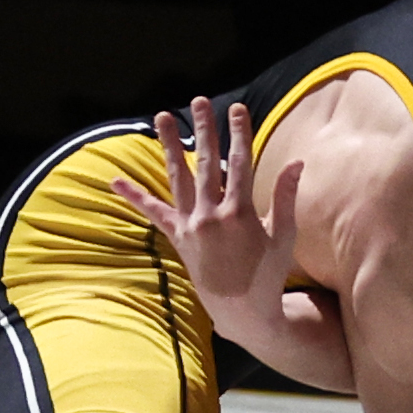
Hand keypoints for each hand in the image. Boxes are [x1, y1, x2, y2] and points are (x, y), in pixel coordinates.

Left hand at [111, 98, 302, 340]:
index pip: (240, 163)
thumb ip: (285, 197)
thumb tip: (296, 162)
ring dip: (170, 145)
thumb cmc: (268, 274)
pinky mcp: (178, 237)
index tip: (237, 108)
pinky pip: (154, 213)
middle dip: (204, 129)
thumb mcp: (283, 236)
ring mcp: (191, 226)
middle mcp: (211, 216)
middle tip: (199, 100)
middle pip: (206, 162)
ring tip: (162, 117)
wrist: (241, 312)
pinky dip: (135, 197)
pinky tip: (115, 181)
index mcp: (240, 214)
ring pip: (178, 177)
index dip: (239, 133)